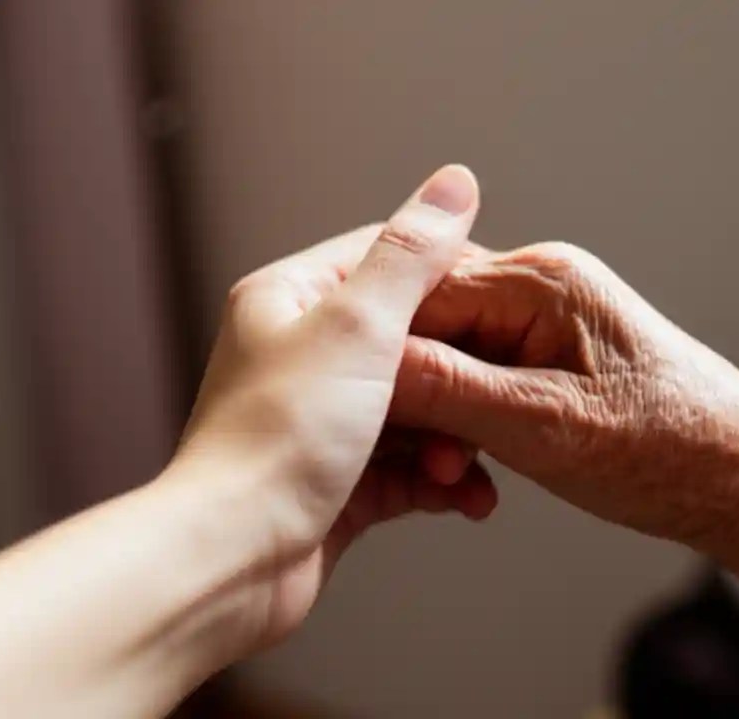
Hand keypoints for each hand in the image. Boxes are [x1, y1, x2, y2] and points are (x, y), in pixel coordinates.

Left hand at [171, 165, 497, 648]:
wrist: (235, 558)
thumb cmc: (279, 438)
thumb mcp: (359, 326)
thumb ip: (412, 254)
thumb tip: (455, 180)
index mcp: (289, 301)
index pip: (385, 258)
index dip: (451, 277)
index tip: (502, 305)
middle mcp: (297, 355)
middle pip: (409, 342)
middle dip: (458, 377)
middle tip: (494, 398)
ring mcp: (316, 422)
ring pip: (413, 411)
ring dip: (454, 439)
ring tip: (471, 469)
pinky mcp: (334, 482)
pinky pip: (405, 469)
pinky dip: (439, 482)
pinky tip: (465, 498)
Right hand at [391, 241, 738, 544]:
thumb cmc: (672, 451)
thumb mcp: (545, 428)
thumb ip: (450, 390)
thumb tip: (365, 367)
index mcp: (540, 282)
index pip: (415, 299)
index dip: (376, 362)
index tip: (353, 421)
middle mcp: (537, 286)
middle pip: (425, 326)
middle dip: (410, 398)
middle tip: (424, 462)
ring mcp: (542, 321)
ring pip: (445, 360)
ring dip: (437, 420)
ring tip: (458, 476)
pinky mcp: (547, 356)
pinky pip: (475, 379)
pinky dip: (463, 426)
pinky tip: (473, 470)